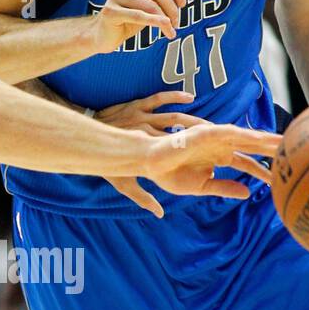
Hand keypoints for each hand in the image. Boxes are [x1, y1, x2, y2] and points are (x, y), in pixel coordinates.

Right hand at [91, 0, 185, 51]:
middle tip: (176, 22)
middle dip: (172, 9)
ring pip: (151, 6)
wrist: (106, 34)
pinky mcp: (110, 11)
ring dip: (166, 20)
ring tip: (171, 30)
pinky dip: (157, 24)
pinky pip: (140, 16)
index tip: (182, 4)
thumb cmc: (130, 15)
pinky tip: (168, 32)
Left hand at [98, 91, 200, 215]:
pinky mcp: (138, 104)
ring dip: (193, 121)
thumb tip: (159, 213)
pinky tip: (190, 97)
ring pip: (174, 116)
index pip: (175, 152)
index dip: (194, 156)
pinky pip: (159, 98)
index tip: (211, 161)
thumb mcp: (122, 182)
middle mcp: (149, 131)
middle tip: (222, 142)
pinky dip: (174, 96)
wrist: (86, 135)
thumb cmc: (105, 162)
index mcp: (147, 149)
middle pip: (180, 133)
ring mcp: (144, 116)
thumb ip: (142, 197)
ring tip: (212, 127)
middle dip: (202, 137)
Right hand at [141, 120, 281, 200]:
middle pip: (252, 146)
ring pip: (244, 137)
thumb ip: (224, 188)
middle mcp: (221, 145)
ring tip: (282, 141)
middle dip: (272, 149)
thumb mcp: (202, 187)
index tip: (283, 177)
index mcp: (220, 158)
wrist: (149, 164)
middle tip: (296, 151)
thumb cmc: (170, 174)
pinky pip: (225, 132)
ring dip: (262, 138)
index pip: (249, 163)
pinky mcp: (203, 133)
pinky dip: (240, 134)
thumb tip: (246, 194)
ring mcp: (214, 138)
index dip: (265, 170)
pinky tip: (255, 137)